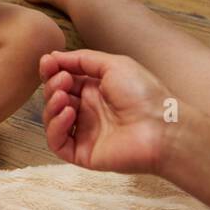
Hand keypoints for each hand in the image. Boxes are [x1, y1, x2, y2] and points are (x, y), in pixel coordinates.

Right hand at [39, 49, 175, 173]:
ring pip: (52, 119)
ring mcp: (84, 132)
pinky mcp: (82, 153)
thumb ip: (83, 59)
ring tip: (63, 96)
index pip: (63, 80)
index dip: (52, 71)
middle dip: (52, 85)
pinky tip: (69, 113)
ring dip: (51, 105)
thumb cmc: (144, 94)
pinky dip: (56, 127)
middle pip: (55, 97)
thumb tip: (54, 56)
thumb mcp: (114, 65)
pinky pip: (57, 142)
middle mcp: (88, 111)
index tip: (47, 62)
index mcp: (95, 90)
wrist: (161, 128)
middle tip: (62, 80)